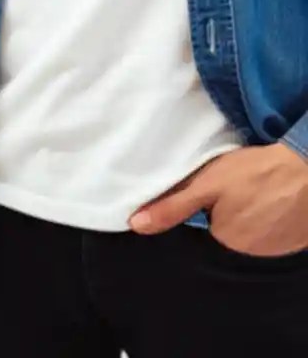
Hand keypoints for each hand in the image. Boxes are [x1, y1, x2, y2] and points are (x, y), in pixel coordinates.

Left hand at [131, 144, 307, 256]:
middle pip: (229, 236)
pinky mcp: (297, 240)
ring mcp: (278, 249)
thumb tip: (135, 225)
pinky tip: (272, 201)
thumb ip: (171, 207)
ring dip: (251, 219)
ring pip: (252, 235)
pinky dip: (272, 221)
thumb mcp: (206, 184)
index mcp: (226, 242)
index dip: (205, 213)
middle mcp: (253, 253)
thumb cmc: (257, 172)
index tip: (212, 197)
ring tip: (255, 195)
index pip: (204, 233)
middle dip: (226, 217)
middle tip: (237, 192)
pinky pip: (274, 234)